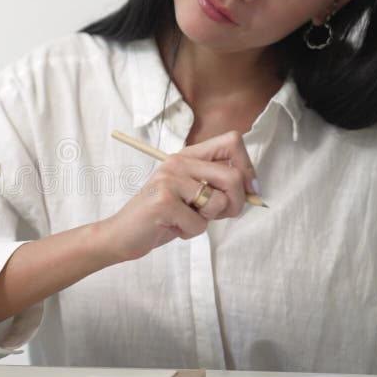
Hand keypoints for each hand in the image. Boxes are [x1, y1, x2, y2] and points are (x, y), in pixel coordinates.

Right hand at [98, 131, 259, 262]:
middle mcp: (178, 162)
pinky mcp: (163, 201)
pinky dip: (190, 232)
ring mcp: (169, 180)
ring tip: (185, 219)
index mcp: (186, 155)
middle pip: (233, 176)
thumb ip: (217, 187)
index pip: (232, 142)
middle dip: (235, 204)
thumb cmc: (162, 217)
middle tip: (217, 215)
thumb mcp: (192, 195)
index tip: (245, 190)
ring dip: (207, 221)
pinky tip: (171, 227)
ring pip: (218, 202)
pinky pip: (199, 224)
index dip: (247, 168)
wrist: (122, 234)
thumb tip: (254, 190)